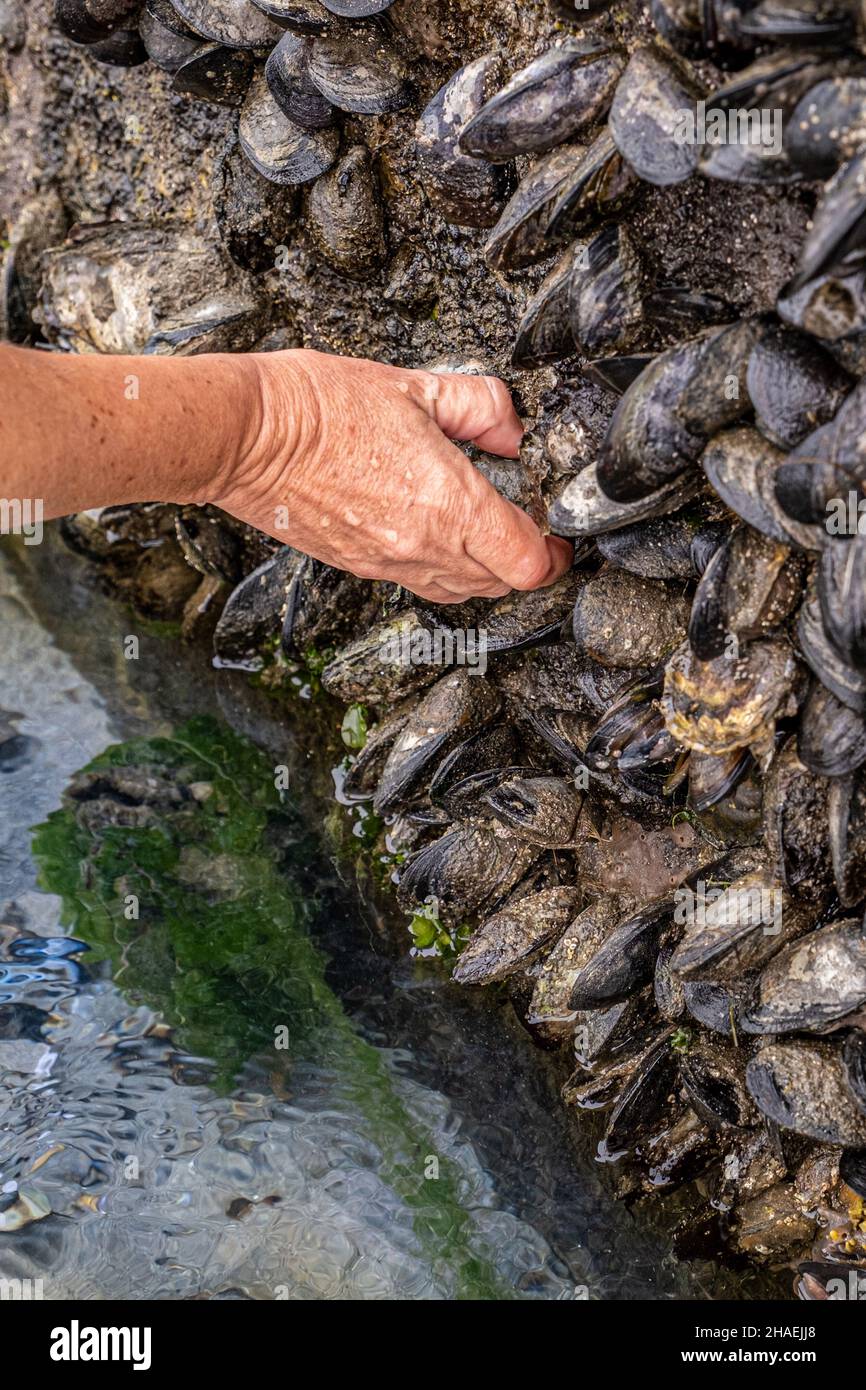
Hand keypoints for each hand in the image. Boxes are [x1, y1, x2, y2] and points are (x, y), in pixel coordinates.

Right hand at [216, 349, 573, 603]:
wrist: (248, 436)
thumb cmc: (322, 404)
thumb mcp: (419, 385)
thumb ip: (484, 409)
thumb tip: (513, 434)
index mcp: (449, 505)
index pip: (529, 563)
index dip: (555, 554)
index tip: (558, 534)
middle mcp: (423, 547)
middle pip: (501, 585)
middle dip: (524, 561)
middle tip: (527, 525)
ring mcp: (389, 564)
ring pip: (462, 593)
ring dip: (484, 571)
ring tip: (485, 533)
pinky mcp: (360, 566)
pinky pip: (420, 584)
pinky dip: (442, 569)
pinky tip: (434, 531)